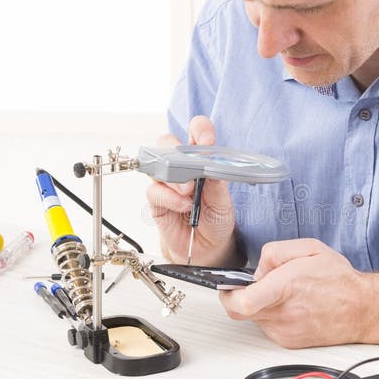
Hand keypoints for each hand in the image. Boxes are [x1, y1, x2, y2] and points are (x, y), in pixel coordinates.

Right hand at [146, 115, 241, 265]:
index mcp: (200, 159)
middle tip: (189, 164)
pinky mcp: (157, 201)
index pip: (196, 133)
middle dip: (175, 148)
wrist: (208, 247)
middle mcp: (180, 167)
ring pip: (157, 164)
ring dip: (173, 177)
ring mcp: (166, 183)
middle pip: (167, 142)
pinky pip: (155, 191)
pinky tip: (184, 206)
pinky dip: (170, 198)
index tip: (207, 140)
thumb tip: (212, 167)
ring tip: (189, 191)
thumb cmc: (215, 219)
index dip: (199, 131)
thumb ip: (217, 185)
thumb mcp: (223, 202)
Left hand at [219, 238, 366, 347]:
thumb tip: (257, 269)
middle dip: (241, 296)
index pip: (241, 302)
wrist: (363, 309)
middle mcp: (283, 313)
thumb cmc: (339, 279)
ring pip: (254, 318)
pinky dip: (271, 315)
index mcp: (285, 288)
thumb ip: (276, 252)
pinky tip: (290, 305)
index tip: (227, 286)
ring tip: (283, 293)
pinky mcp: (288, 342)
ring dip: (259, 305)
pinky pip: (268, 327)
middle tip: (253, 286)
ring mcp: (285, 331)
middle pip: (240, 311)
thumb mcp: (309, 248)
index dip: (227, 293)